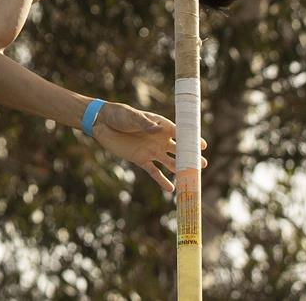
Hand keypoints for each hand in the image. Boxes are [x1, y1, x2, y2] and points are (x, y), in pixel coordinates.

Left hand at [89, 103, 205, 191]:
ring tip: (192, 177)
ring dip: (180, 169)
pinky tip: (171, 189)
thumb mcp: (132, 117)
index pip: (179, 132)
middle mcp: (159, 139)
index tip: (203, 145)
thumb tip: (159, 130)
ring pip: (169, 162)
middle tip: (203, 164)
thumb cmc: (119, 115)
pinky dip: (162, 181)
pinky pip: (154, 172)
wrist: (102, 124)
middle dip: (190, 156)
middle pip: (179, 149)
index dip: (191, 138)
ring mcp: (151, 150)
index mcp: (160, 125)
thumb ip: (145, 124)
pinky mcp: (141, 160)